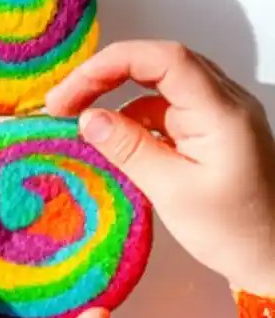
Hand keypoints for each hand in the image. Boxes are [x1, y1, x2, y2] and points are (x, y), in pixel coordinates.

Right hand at [46, 41, 274, 296]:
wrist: (273, 259)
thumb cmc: (232, 231)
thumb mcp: (172, 192)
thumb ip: (128, 148)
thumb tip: (87, 117)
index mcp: (221, 113)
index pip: (163, 59)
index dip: (110, 64)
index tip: (70, 94)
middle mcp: (225, 102)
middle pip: (159, 62)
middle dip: (106, 74)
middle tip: (63, 103)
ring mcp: (220, 114)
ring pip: (161, 82)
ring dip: (117, 93)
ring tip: (78, 118)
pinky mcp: (212, 129)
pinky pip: (166, 106)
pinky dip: (133, 114)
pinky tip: (112, 138)